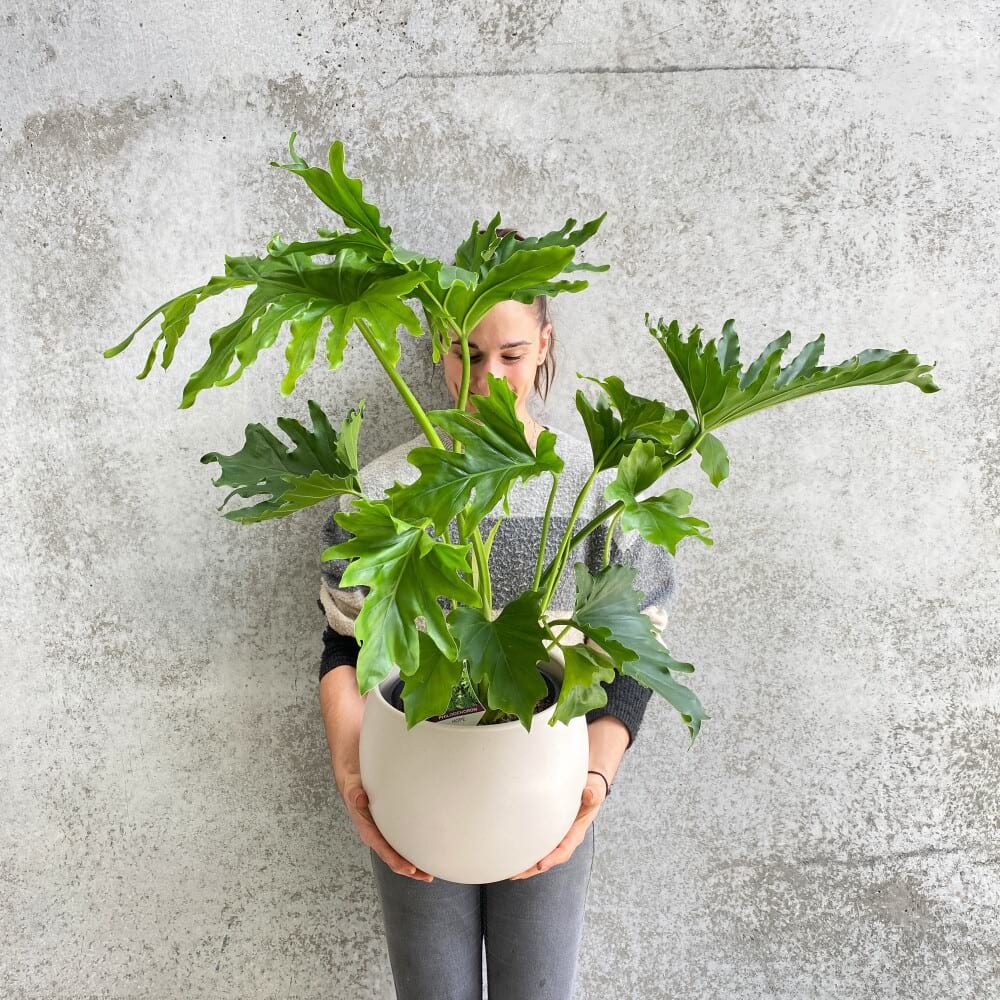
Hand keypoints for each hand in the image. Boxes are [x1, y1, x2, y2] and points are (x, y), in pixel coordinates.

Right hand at [337, 767, 434, 882]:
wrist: (354, 782)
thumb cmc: (354, 786)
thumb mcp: (353, 788)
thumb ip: (355, 794)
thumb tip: (360, 798)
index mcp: (367, 830)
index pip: (383, 849)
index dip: (396, 860)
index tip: (411, 869)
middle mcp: (376, 836)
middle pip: (393, 858)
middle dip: (409, 870)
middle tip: (427, 877)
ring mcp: (383, 834)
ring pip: (398, 854)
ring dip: (413, 865)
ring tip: (429, 874)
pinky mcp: (389, 829)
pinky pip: (401, 843)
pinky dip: (412, 852)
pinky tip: (425, 854)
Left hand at [508, 772, 606, 879]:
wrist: (590, 789)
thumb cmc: (592, 791)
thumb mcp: (595, 791)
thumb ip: (593, 794)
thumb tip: (589, 795)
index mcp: (576, 833)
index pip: (564, 849)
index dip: (553, 858)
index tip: (540, 865)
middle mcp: (566, 839)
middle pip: (550, 859)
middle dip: (534, 868)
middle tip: (516, 875)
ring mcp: (558, 837)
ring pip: (542, 855)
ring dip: (528, 865)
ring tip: (511, 872)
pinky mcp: (550, 832)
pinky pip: (539, 845)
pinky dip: (528, 852)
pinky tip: (514, 856)